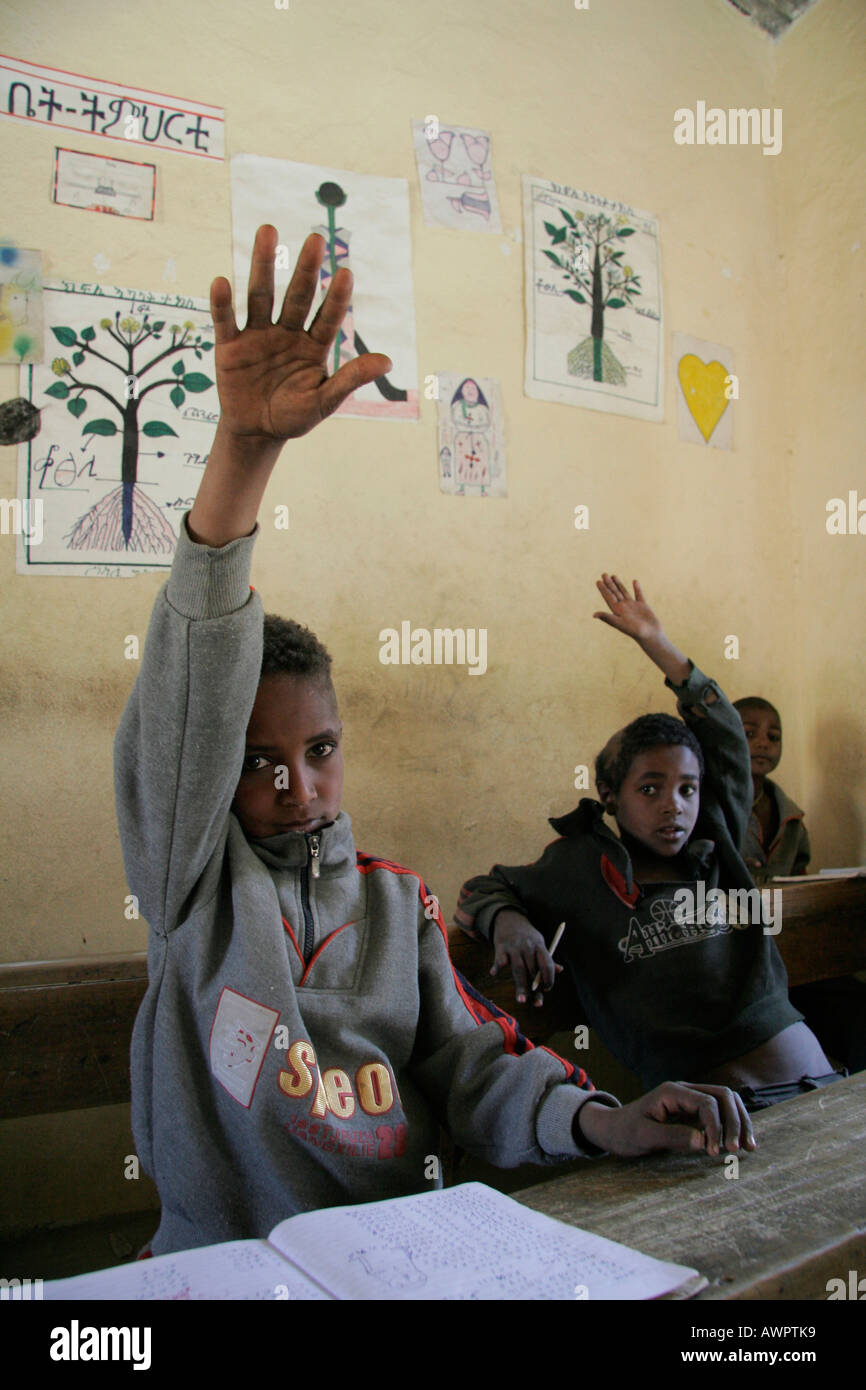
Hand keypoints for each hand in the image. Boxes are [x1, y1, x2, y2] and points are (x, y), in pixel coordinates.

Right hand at [209, 224, 391, 441]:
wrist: (256, 433)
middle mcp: (287, 332)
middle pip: (297, 296)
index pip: (327, 317)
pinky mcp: (230, 346)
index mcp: (313, 345)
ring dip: (263, 265)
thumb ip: (350, 380)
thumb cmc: (294, 417)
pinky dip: (223, 303)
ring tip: (268, 231)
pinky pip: (226, 321)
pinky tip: (222, 282)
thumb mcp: (324, 402)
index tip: (346, 273)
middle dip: (305, 268)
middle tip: (315, 239)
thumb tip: (387, 361)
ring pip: (261, 296)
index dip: (336, 298)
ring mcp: (257, 336)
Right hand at [491, 909, 561, 1006]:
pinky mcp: (500, 947)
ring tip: (521, 1000)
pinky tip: (494, 973)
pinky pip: (499, 959)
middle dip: (534, 989)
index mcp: (539, 946)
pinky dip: (497, 966)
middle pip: (532, 970)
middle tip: (537, 1003)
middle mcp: (527, 946)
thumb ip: (547, 958)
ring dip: (520, 986)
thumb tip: (560, 970)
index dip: (549, 978)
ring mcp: (513, 947)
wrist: (509, 918)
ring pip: (518, 969)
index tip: (547, 989)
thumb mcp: (539, 943)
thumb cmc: (527, 936)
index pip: (547, 964)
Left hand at [577, 1081, 755, 1157]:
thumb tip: (702, 1141)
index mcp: (672, 1091)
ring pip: (727, 1102)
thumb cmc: (625, 1132)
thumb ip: (671, 1137)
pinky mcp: (695, 1110)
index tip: (713, 1152)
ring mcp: (691, 1099)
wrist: (614, 1129)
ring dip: (740, 1122)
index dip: (716, 1126)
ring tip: (749, 1148)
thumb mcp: (643, 1137)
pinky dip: (733, 1125)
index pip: (707, 1102)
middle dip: (736, 1121)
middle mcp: (685, 1090)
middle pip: (724, 1096)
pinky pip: (721, 1112)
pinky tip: (741, 1143)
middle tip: (738, 1150)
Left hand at [593, 574, 663, 644]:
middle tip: (603, 574)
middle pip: (614, 593)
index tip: (598, 581)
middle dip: (609, 584)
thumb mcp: (620, 623)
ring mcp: (633, 606)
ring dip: (619, 584)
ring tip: (613, 576)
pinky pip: (639, 595)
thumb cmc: (635, 631)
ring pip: (624, 592)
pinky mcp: (643, 606)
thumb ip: (607, 618)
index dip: (603, 589)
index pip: (608, 598)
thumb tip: (593, 615)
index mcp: (617, 611)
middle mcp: (624, 608)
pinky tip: (634, 581)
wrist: (650, 636)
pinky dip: (637, 588)